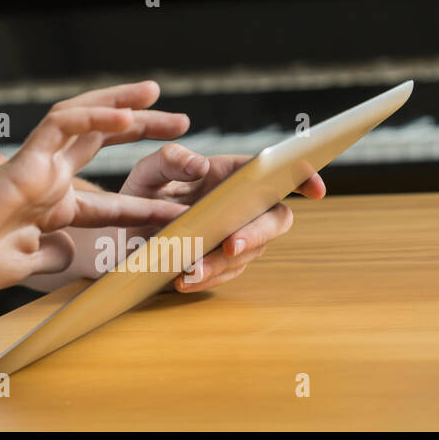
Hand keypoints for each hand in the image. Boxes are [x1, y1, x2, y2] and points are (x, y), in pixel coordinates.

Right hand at [0, 82, 190, 292]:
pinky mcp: (25, 158)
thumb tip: (75, 251)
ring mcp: (38, 165)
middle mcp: (48, 180)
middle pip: (103, 142)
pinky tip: (126, 116)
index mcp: (51, 207)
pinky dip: (95, 116)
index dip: (147, 204)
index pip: (109, 200)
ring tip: (158, 97)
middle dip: (144, 129)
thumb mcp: (25, 264)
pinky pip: (63, 126)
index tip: (185, 208)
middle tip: (184, 124)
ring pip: (86, 120)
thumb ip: (53, 255)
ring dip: (123, 106)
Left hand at [119, 144, 325, 292]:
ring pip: (249, 252)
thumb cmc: (140, 194)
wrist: (121, 234)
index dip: (302, 177)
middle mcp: (240, 205)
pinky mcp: (221, 263)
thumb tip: (198, 164)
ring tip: (190, 270)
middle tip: (231, 244)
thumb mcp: (147, 173)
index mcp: (229, 174)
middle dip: (257, 234)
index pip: (274, 172)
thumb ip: (169, 160)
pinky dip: (206, 278)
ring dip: (222, 263)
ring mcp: (234, 236)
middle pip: (274, 219)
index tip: (316, 190)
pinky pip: (226, 273)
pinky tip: (182, 279)